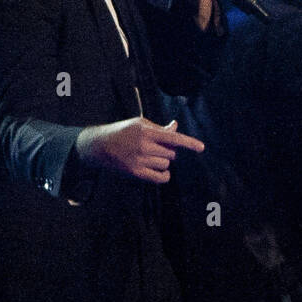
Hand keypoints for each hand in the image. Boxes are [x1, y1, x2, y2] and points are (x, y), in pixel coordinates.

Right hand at [76, 115, 203, 182]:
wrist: (100, 145)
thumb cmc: (123, 132)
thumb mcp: (140, 124)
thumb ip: (159, 128)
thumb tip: (176, 127)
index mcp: (146, 131)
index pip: (172, 137)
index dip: (188, 142)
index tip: (201, 147)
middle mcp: (143, 145)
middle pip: (171, 153)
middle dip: (168, 151)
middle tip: (156, 148)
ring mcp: (139, 160)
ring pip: (166, 165)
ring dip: (163, 162)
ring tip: (150, 156)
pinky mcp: (136, 172)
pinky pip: (161, 178)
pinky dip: (164, 175)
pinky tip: (161, 172)